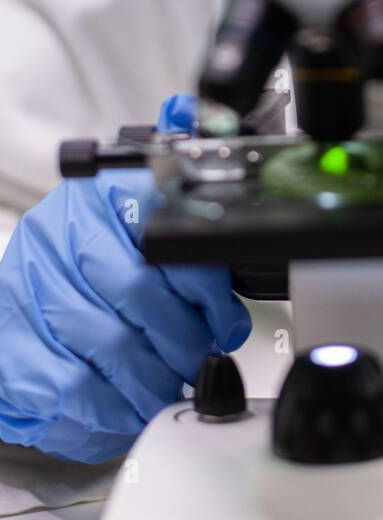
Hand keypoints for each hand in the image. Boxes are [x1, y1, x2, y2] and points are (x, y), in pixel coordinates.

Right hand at [0, 94, 250, 462]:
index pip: (160, 232)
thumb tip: (192, 114)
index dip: (202, 286)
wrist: (21, 305)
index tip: (224, 319)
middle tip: (200, 358)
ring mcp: (27, 287)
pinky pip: (71, 384)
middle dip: (181, 338)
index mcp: (96, 194)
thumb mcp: (140, 214)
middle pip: (134, 290)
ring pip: (107, 342)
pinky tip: (128, 405)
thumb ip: (172, 174)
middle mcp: (57, 232)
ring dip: (151, 376)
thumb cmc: (91, 266)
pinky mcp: (10, 341)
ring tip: (168, 383)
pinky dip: (111, 406)